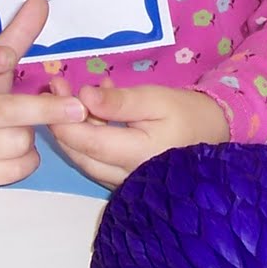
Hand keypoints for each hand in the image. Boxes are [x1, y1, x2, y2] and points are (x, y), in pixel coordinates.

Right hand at [0, 0, 85, 186]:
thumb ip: (17, 36)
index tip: (5, 56)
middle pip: (5, 111)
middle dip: (44, 110)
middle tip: (77, 109)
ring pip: (19, 141)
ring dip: (31, 135)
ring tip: (17, 128)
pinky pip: (18, 168)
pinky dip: (26, 159)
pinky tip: (12, 151)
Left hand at [49, 80, 229, 188]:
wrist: (214, 134)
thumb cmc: (187, 113)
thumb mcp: (155, 99)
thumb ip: (119, 102)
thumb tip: (83, 96)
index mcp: (137, 155)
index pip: (87, 142)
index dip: (65, 119)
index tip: (52, 91)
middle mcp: (126, 175)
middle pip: (80, 152)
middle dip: (62, 120)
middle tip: (54, 87)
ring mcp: (124, 180)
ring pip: (85, 157)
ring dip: (72, 126)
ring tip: (66, 90)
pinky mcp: (124, 177)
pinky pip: (97, 158)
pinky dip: (88, 133)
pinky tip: (92, 106)